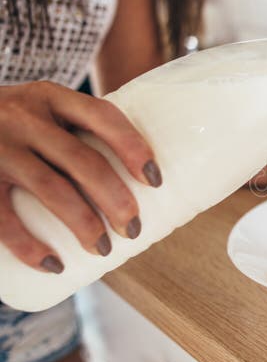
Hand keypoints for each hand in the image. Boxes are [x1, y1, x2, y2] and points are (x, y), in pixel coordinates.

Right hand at [0, 81, 159, 272]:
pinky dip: (28, 245)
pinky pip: (2, 216)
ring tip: (103, 249)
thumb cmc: (6, 123)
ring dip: (84, 224)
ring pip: (52, 189)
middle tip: (134, 229)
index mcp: (49, 97)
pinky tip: (53, 264)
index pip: (102, 117)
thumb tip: (135, 178)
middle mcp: (23, 117)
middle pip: (84, 161)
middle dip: (116, 200)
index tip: (156, 180)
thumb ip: (71, 130)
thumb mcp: (36, 110)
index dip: (133, 147)